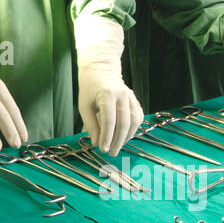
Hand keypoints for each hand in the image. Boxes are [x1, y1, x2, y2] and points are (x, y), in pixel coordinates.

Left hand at [74, 16, 143, 155]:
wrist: (100, 70)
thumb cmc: (89, 89)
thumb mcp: (84, 106)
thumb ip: (91, 125)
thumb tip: (97, 144)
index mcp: (107, 94)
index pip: (109, 120)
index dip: (107, 137)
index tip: (103, 149)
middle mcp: (123, 95)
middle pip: (124, 123)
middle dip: (118, 141)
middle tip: (112, 153)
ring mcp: (131, 96)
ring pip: (134, 121)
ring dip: (127, 137)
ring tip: (117, 146)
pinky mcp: (136, 100)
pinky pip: (139, 117)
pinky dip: (133, 129)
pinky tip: (125, 137)